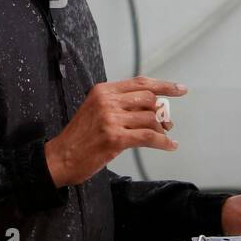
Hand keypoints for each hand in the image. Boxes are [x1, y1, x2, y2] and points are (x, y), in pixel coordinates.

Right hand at [45, 76, 184, 186]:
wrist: (60, 158)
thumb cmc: (79, 137)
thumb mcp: (95, 111)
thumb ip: (120, 105)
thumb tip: (154, 109)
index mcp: (103, 91)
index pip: (140, 83)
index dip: (164, 85)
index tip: (180, 89)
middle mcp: (107, 101)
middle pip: (149, 99)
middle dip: (163, 112)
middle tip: (168, 123)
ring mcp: (111, 119)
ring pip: (151, 118)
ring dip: (162, 130)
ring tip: (163, 137)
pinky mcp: (115, 138)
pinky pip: (149, 137)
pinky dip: (163, 142)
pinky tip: (169, 146)